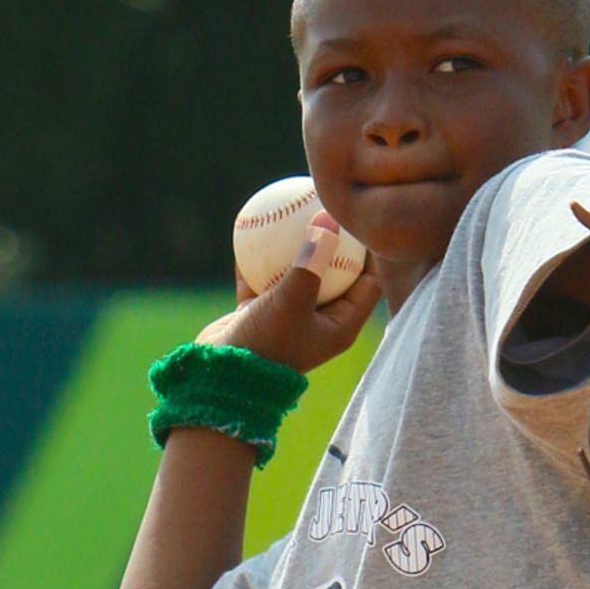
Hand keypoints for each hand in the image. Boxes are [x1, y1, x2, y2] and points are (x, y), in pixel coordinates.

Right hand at [198, 216, 380, 373]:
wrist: (219, 382)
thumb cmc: (266, 346)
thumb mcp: (292, 301)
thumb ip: (312, 261)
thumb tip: (328, 218)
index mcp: (340, 327)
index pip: (367, 283)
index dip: (370, 251)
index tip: (361, 219)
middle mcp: (317, 322)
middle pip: (333, 273)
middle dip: (331, 241)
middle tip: (325, 206)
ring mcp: (286, 318)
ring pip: (294, 273)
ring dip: (291, 245)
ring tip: (289, 209)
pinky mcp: (256, 314)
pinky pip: (259, 278)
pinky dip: (255, 257)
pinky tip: (247, 225)